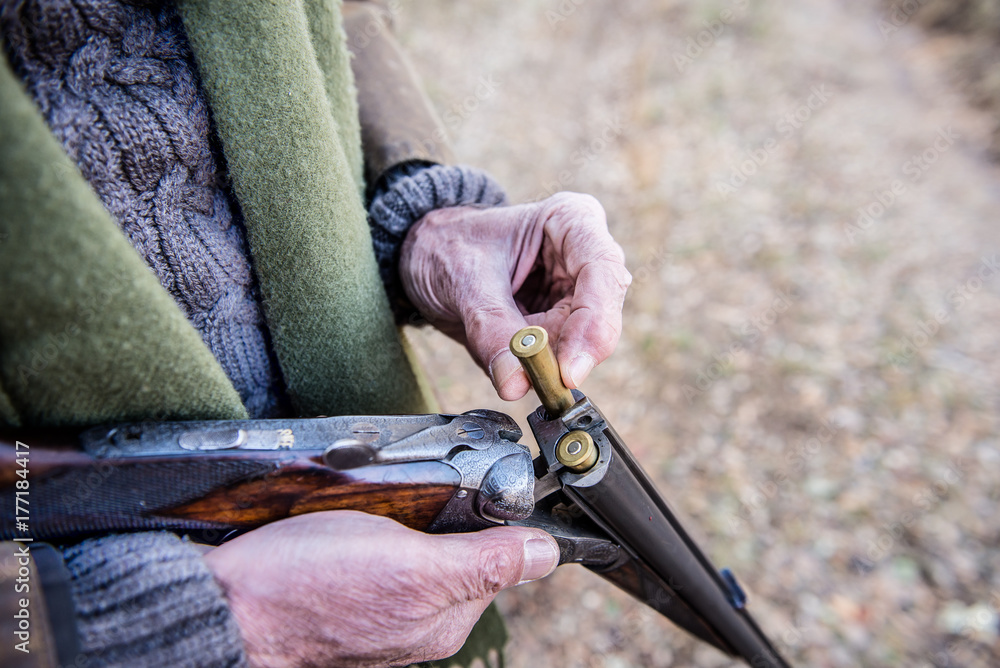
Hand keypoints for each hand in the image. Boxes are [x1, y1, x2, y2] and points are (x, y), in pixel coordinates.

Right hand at [204, 511, 559, 667]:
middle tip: (412, 483)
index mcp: (444, 620)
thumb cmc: (308, 586)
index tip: (479, 476)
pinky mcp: (346, 594)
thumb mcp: (408, 566)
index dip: (494, 514)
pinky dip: (373, 525)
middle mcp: (419, 622)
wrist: (221, 608)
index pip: (498, 556)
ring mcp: (381, 610)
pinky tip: (351, 515)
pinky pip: (377, 551)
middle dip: (444, 509)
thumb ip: (481, 562)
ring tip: (376, 496)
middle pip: (456, 547)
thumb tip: (549, 553)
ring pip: (415, 544)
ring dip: (405, 512)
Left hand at [400, 192, 630, 399]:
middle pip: (599, 316)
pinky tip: (500, 353)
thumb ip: (492, 330)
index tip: (569, 370)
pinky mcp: (559, 326)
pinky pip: (553, 360)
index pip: (603, 272)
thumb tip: (516, 385)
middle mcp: (583, 257)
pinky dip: (527, 367)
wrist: (426, 257)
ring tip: (496, 348)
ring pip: (578, 346)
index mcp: (571, 221)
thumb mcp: (464, 280)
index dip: (594, 324)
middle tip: (536, 383)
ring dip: (540, 363)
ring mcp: (574, 294)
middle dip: (565, 354)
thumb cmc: (447, 245)